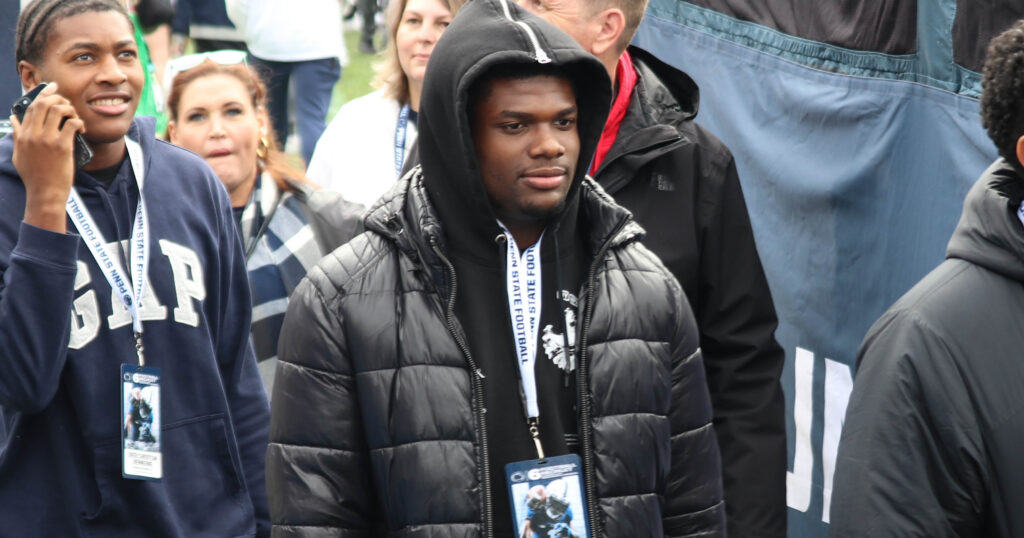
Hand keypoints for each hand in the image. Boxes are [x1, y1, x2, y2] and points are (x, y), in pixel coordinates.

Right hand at [10, 82, 85, 232]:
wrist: (45, 194)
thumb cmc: (34, 176)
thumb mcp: (19, 154)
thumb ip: (17, 135)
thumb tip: (14, 119)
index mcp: (23, 135)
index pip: (31, 107)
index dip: (42, 94)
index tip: (52, 87)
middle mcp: (33, 134)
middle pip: (44, 103)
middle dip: (57, 97)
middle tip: (67, 103)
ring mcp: (47, 139)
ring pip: (58, 110)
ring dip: (70, 109)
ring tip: (74, 117)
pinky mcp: (62, 146)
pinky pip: (72, 124)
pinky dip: (79, 122)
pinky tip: (82, 129)